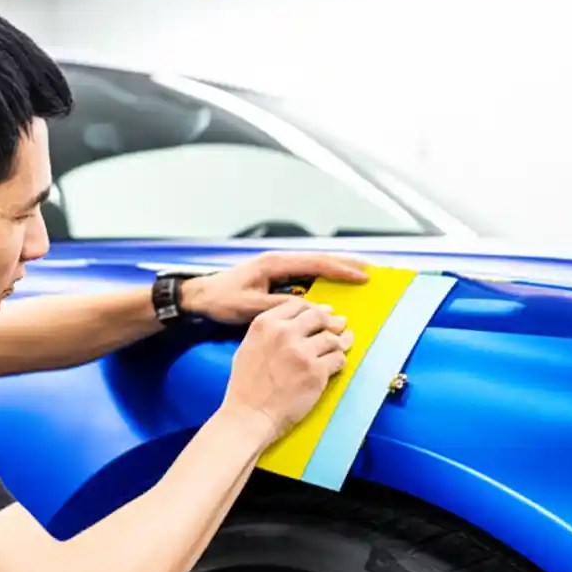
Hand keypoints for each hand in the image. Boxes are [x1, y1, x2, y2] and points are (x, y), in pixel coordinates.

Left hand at [182, 251, 368, 324]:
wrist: (200, 297)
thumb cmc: (221, 300)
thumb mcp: (251, 307)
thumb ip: (281, 307)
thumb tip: (312, 311)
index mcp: (275, 263)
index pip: (316, 264)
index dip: (341, 270)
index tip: (363, 277)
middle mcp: (279, 261)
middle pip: (320, 260)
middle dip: (346, 264)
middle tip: (371, 269)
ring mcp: (277, 267)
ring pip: (314, 265)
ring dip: (336, 269)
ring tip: (359, 274)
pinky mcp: (275, 276)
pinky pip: (305, 274)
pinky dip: (323, 277)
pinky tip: (334, 286)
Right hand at [221, 297, 353, 442]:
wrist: (249, 415)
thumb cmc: (246, 385)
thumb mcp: (249, 346)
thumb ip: (270, 331)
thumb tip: (295, 322)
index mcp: (265, 324)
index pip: (298, 305)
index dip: (314, 308)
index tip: (322, 313)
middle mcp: (284, 333)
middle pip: (318, 316)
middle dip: (331, 321)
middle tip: (339, 325)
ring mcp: (302, 352)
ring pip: (332, 337)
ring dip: (339, 342)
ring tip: (343, 344)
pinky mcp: (316, 372)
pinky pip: (338, 358)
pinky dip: (339, 361)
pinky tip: (336, 365)